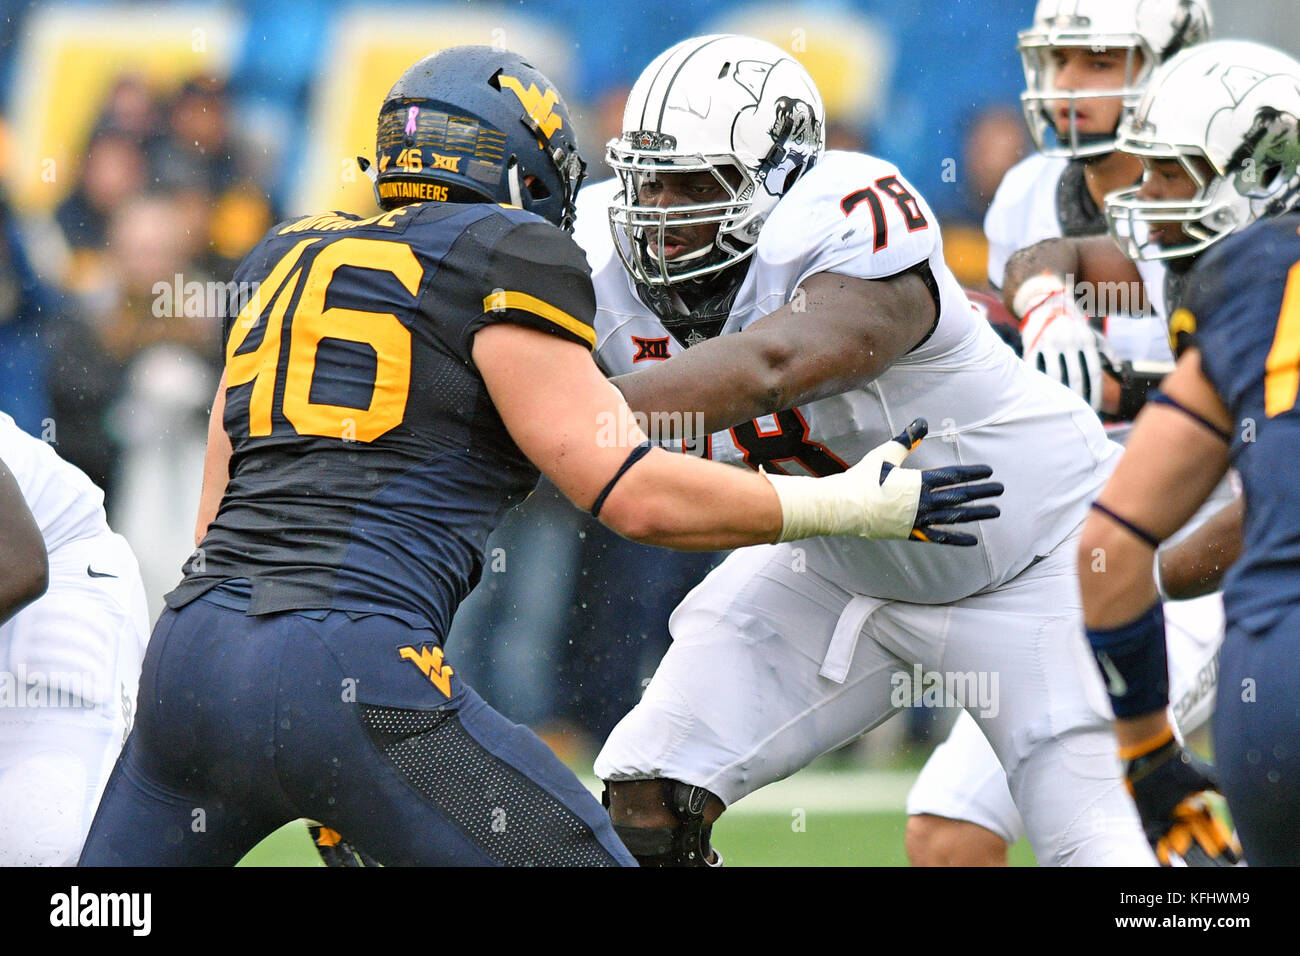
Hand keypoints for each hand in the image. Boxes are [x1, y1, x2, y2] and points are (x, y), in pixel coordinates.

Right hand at [765, 418, 1003, 544]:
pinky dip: (957, 539)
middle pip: (959, 496)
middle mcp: (923, 503)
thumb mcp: (885, 454)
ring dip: (977, 514)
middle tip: (1000, 489)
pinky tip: (972, 541)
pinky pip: (939, 537)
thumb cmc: (863, 479)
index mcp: (918, 482)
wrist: (844, 508)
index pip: (953, 476)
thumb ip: (905, 439)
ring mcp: (919, 520)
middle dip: (982, 492)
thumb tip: (922, 421)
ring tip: (995, 512)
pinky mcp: (911, 533)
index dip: (973, 473)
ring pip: (955, 517)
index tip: (989, 472)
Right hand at [1014, 275, 1112, 410]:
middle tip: (1078, 415)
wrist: (1048, 301)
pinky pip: (1034, 368)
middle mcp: (1069, 341)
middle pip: (1074, 377)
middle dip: (1077, 398)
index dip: (1095, 393)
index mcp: (1086, 340)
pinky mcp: (1032, 344)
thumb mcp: (1093, 333)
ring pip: (1054, 375)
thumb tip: (1119, 370)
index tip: (1094, 409)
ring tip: (1060, 409)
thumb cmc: (1074, 323)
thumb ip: (1107, 351)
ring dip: (1057, 395)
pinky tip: (1040, 395)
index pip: (1093, 373)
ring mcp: (1049, 342)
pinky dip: (1037, 382)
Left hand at [1123, 729, 1241, 865]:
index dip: (1223, 847)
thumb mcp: (1208, 778)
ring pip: (1181, 848)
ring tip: (1204, 873)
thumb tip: (1246, 799)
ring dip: (1191, 861)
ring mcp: (1165, 822)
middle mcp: (1182, 818)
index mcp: (1196, 809)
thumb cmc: (1179, 765)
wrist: (1153, 757)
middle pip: (1199, 845)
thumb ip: (1225, 789)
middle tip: (1221, 870)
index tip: (1233, 860)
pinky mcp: (1149, 823)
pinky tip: (1170, 869)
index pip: (1213, 834)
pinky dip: (1162, 859)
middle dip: (1210, 859)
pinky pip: (1155, 846)